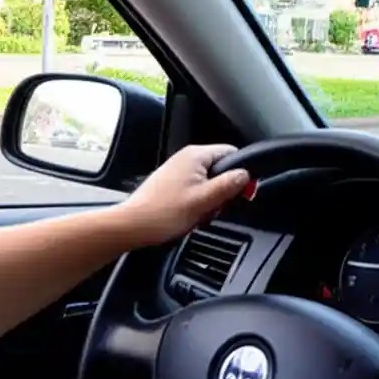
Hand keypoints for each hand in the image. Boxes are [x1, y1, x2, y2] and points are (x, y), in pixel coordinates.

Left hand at [117, 144, 249, 245]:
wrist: (133, 226)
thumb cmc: (165, 213)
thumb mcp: (205, 200)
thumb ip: (229, 185)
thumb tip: (246, 175)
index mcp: (196, 156)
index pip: (231, 153)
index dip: (240, 173)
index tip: (240, 193)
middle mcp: (186, 158)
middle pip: (220, 170)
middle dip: (222, 191)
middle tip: (213, 208)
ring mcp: (177, 171)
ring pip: (208, 183)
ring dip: (209, 201)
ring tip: (198, 215)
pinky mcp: (171, 184)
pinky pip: (195, 190)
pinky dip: (197, 204)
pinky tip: (189, 216)